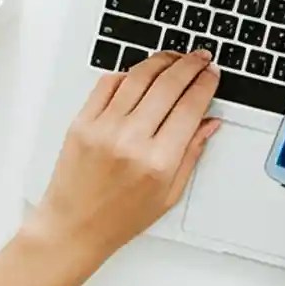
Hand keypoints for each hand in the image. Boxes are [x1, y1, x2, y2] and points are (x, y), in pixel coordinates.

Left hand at [24, 50, 221, 264]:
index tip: (212, 74)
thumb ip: (192, 154)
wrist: (73, 228)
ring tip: (174, 58)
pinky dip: (128, 73)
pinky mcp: (82, 122)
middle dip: (190, 65)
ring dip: (162, 61)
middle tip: (200, 58)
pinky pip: (108, 84)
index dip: (205, 84)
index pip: (190, 107)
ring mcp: (103, 128)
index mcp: (158, 162)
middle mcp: (130, 141)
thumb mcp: (169, 194)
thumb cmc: (119, 218)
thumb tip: (209, 123)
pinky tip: (140, 73)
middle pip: (168, 85)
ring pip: (139, 77)